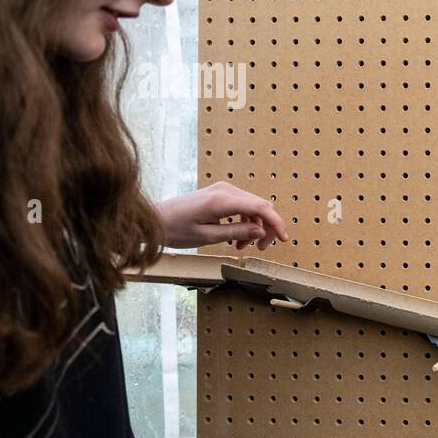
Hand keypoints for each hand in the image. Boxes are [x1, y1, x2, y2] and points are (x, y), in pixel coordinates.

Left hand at [155, 181, 288, 249]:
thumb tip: (261, 232)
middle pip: (260, 206)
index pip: (261, 207)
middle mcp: (225, 190)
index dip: (276, 223)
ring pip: (253, 207)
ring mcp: (222, 190)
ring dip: (255, 226)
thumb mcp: (206, 236)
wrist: (153, 219)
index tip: (284, 239)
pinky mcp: (219, 193)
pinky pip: (242, 206)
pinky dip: (245, 221)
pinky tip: (236, 237)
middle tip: (261, 248)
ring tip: (243, 246)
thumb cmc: (173, 229)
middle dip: (266, 228)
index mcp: (221, 200)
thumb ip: (236, 232)